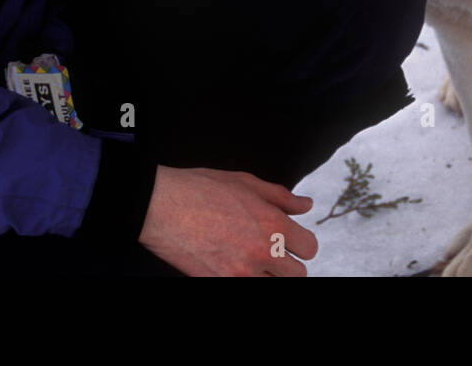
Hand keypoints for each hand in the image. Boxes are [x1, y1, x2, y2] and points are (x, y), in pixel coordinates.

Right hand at [139, 165, 317, 275]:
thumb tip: (304, 205)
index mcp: (274, 226)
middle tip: (270, 251)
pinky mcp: (219, 283)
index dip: (301, 242)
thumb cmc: (201, 190)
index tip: (291, 240)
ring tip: (249, 258)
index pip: (309, 248)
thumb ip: (282, 197)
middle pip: (297, 274)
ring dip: (266, 274)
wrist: (162, 207)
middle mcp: (262, 253)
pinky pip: (245, 287)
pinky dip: (244, 279)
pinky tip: (232, 264)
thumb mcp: (247, 183)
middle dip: (287, 263)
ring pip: (272, 284)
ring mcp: (241, 273)